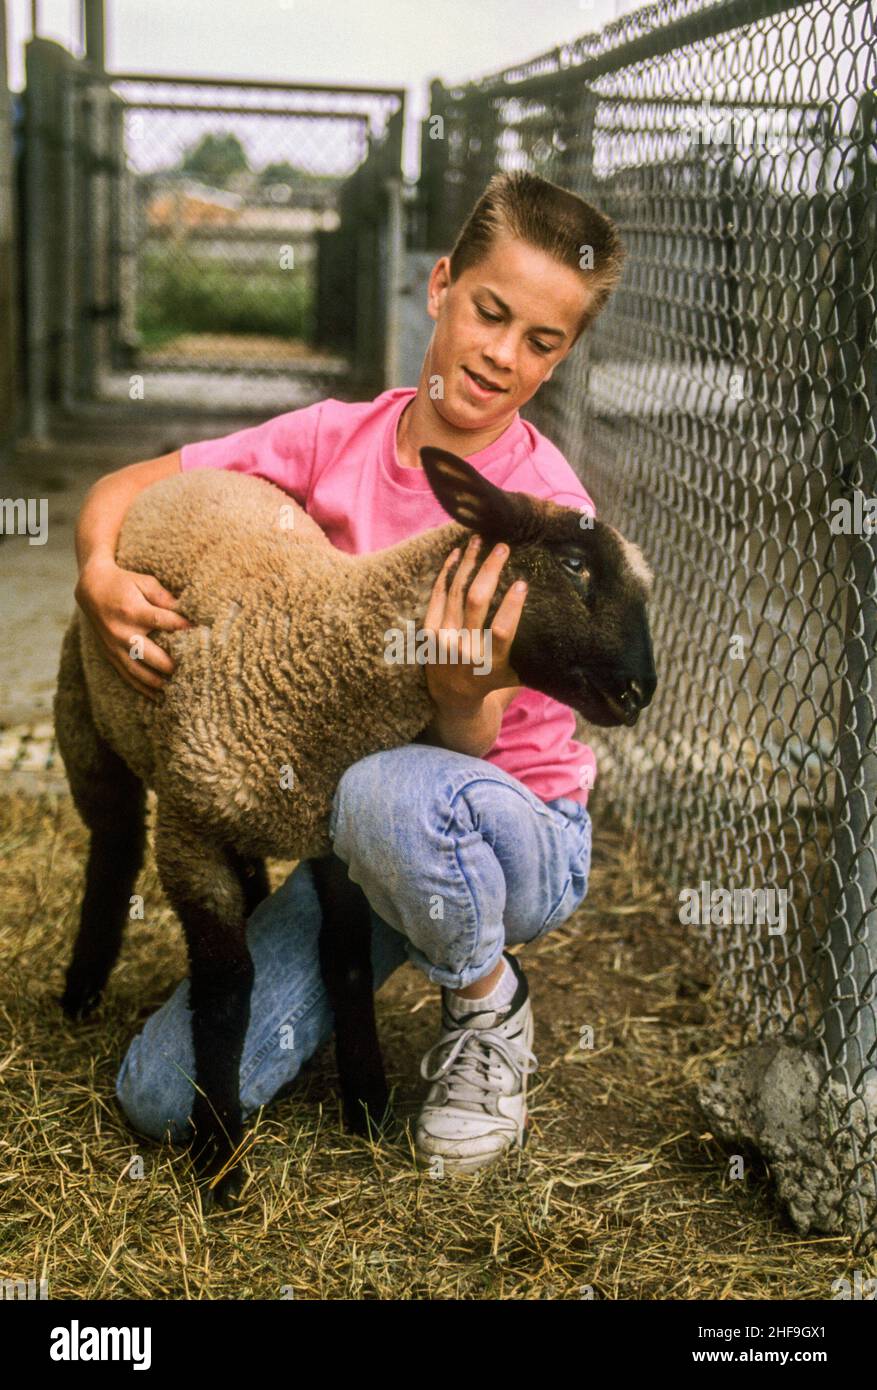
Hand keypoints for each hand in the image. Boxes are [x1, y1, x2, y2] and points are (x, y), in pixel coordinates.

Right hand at [75, 556, 192, 701]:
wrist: (91, 589)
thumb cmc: (124, 583)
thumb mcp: (145, 582)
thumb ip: (164, 596)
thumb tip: (185, 612)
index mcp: (133, 612)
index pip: (164, 622)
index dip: (184, 628)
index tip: (201, 634)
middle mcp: (123, 633)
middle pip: (154, 656)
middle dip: (174, 665)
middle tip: (194, 672)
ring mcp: (115, 647)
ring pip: (139, 673)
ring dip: (159, 684)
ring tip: (178, 692)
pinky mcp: (110, 655)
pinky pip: (127, 676)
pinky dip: (142, 688)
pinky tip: (157, 696)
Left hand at [422, 534, 526, 714]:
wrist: (453, 696)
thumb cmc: (494, 677)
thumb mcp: (517, 670)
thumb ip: (534, 651)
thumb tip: (568, 626)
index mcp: (490, 661)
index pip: (501, 629)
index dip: (512, 605)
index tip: (524, 582)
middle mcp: (465, 649)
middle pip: (476, 601)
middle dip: (490, 570)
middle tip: (503, 547)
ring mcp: (444, 639)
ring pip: (456, 592)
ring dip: (469, 562)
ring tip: (478, 540)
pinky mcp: (429, 631)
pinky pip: (438, 594)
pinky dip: (447, 572)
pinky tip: (457, 554)